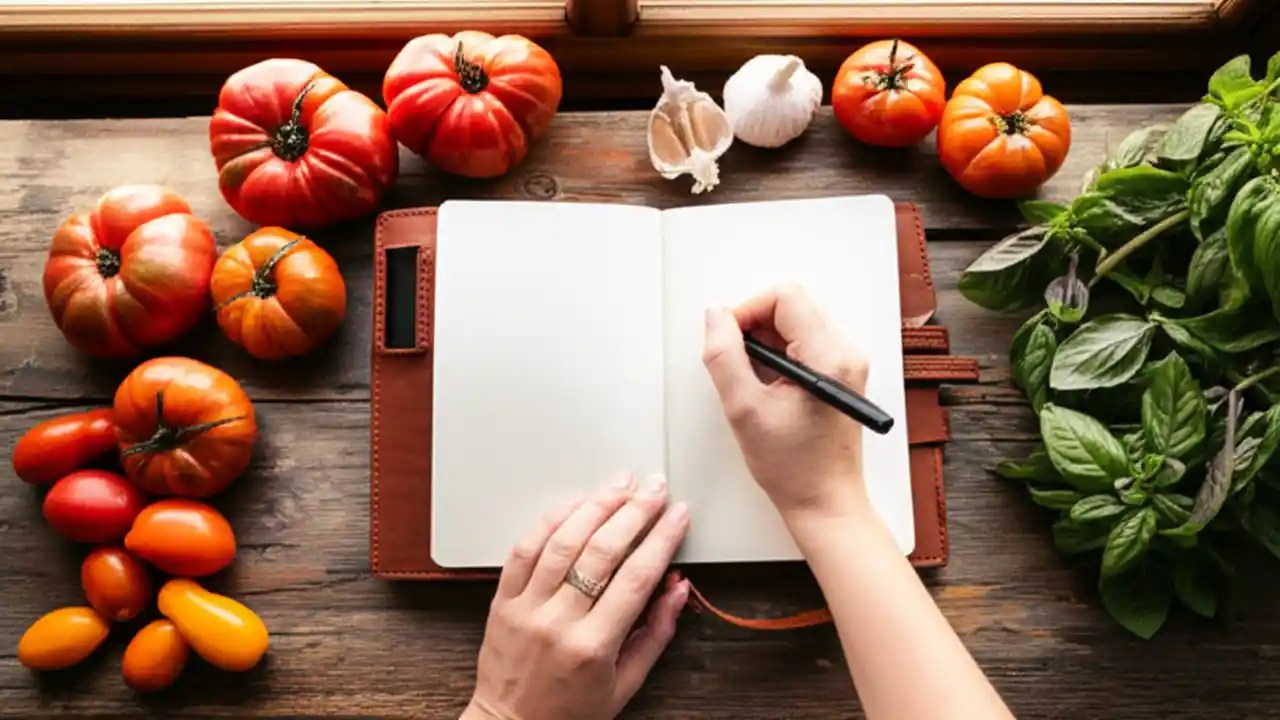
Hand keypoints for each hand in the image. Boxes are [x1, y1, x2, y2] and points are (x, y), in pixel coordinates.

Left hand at [463, 474, 690, 719]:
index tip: (679, 515)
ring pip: (563, 542)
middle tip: (654, 488)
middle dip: (634, 512)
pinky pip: (524, 548)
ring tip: (620, 484)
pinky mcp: (503, 600)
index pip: (636, 578)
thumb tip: (678, 588)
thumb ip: (656, 634)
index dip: (662, 539)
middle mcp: (557, 623)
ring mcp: (526, 608)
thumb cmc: (570, 711)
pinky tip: (573, 502)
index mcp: (593, 647)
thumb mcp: (625, 685)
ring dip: (595, 506)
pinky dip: (550, 520)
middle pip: (602, 551)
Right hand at [701, 283, 869, 522]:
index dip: (747, 310)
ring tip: (753, 380)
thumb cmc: (794, 467)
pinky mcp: (839, 374)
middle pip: (792, 305)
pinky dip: (778, 353)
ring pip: (796, 321)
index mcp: (829, 358)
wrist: (825, 502)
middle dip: (755, 324)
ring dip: (765, 340)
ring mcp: (846, 363)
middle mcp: (845, 353)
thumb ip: (724, 355)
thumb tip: (716, 317)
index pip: (785, 296)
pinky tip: (768, 386)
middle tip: (738, 361)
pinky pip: (804, 342)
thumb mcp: (744, 409)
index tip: (728, 338)